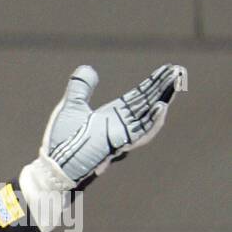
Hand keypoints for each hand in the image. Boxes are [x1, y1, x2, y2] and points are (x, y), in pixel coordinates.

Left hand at [41, 63, 183, 184]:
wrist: (53, 163)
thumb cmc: (62, 140)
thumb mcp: (71, 107)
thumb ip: (81, 88)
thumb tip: (86, 68)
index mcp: (112, 115)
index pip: (138, 96)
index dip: (152, 83)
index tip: (166, 69)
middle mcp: (120, 125)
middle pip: (148, 103)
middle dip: (163, 88)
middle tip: (178, 71)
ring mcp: (121, 135)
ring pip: (150, 116)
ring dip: (164, 100)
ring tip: (175, 82)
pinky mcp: (118, 145)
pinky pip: (141, 134)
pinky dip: (153, 121)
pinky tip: (162, 106)